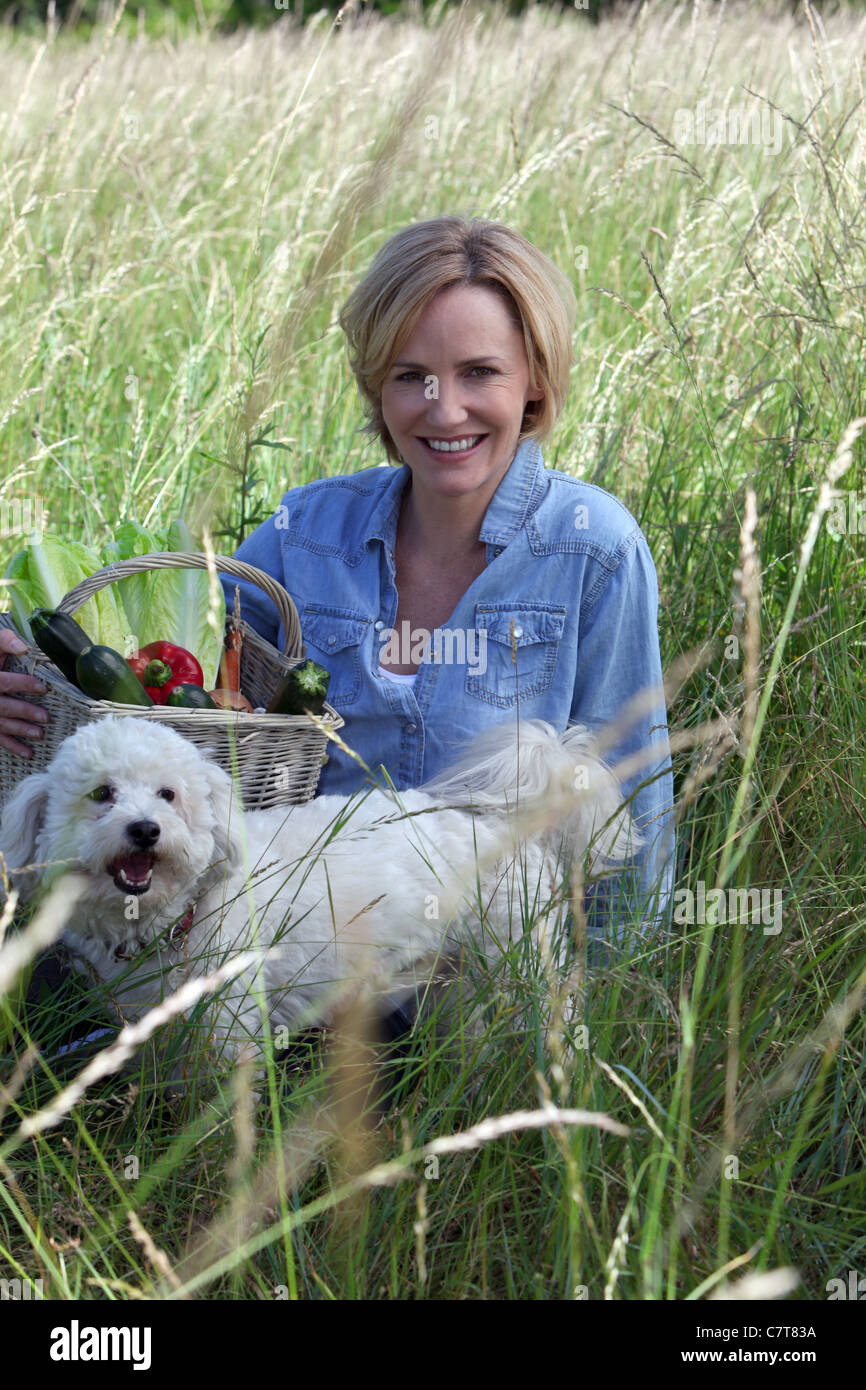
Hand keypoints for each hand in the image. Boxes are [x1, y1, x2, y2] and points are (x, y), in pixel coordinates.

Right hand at [0, 627, 49, 758]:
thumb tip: (25, 648)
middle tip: (46, 717)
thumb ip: (6, 641)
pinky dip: (12, 746)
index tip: (43, 688)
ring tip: (40, 734)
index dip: (23, 684)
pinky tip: (28, 753)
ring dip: (20, 730)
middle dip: (24, 712)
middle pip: (3, 707)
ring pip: (1, 724)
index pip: (4, 682)